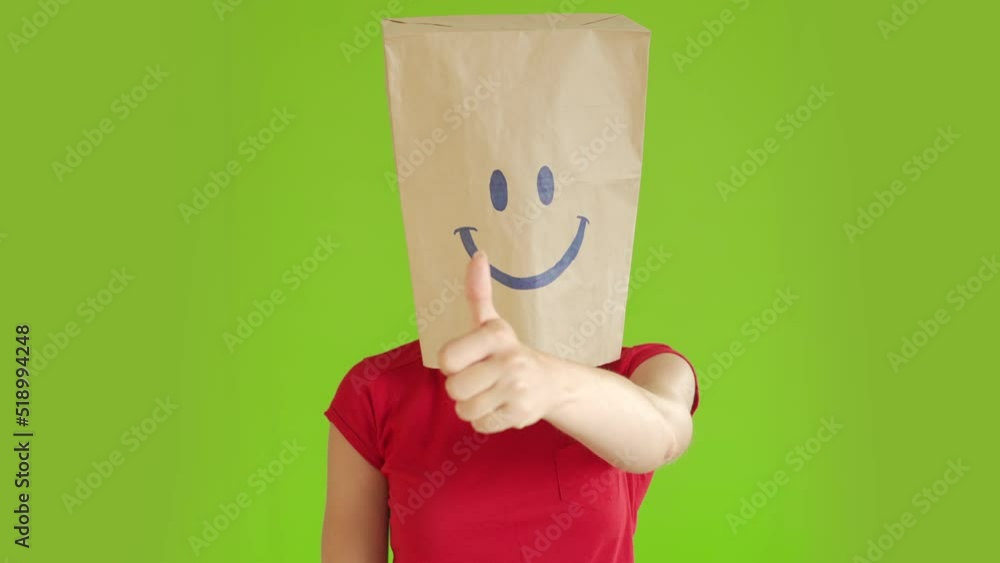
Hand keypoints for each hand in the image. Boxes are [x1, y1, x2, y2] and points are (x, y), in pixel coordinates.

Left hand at [438, 252, 564, 433]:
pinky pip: (480, 425)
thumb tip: (477, 254)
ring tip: (490, 394)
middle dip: (462, 388)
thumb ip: (479, 292)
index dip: (452, 362)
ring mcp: (516, 389)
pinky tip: (500, 407)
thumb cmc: (508, 352)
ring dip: (472, 406)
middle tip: (480, 380)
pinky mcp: (519, 415)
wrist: (551, 383)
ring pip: (465, 410)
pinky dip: (485, 421)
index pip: (447, 358)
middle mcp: (509, 360)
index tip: (468, 358)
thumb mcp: (492, 323)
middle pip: (454, 388)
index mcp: (496, 335)